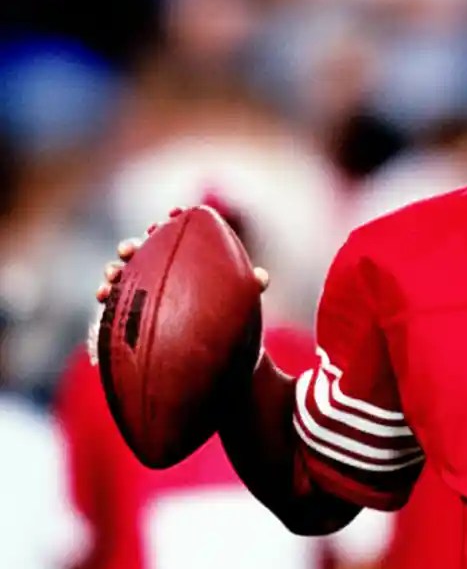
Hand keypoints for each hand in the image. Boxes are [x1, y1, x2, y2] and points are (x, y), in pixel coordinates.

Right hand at [89, 208, 270, 366]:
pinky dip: (105, 295)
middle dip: (133, 247)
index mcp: (185, 264)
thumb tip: (261, 277)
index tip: (173, 214)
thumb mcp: (240, 302)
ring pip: (123, 275)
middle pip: (142, 254)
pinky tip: (103, 295)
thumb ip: (249, 287)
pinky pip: (113, 303)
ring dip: (114, 269)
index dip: (171, 224)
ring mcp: (142, 293)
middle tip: (130, 249)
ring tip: (113, 273)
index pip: (174, 238)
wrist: (213, 354)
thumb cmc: (227, 319)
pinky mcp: (129, 314)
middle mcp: (160, 274)